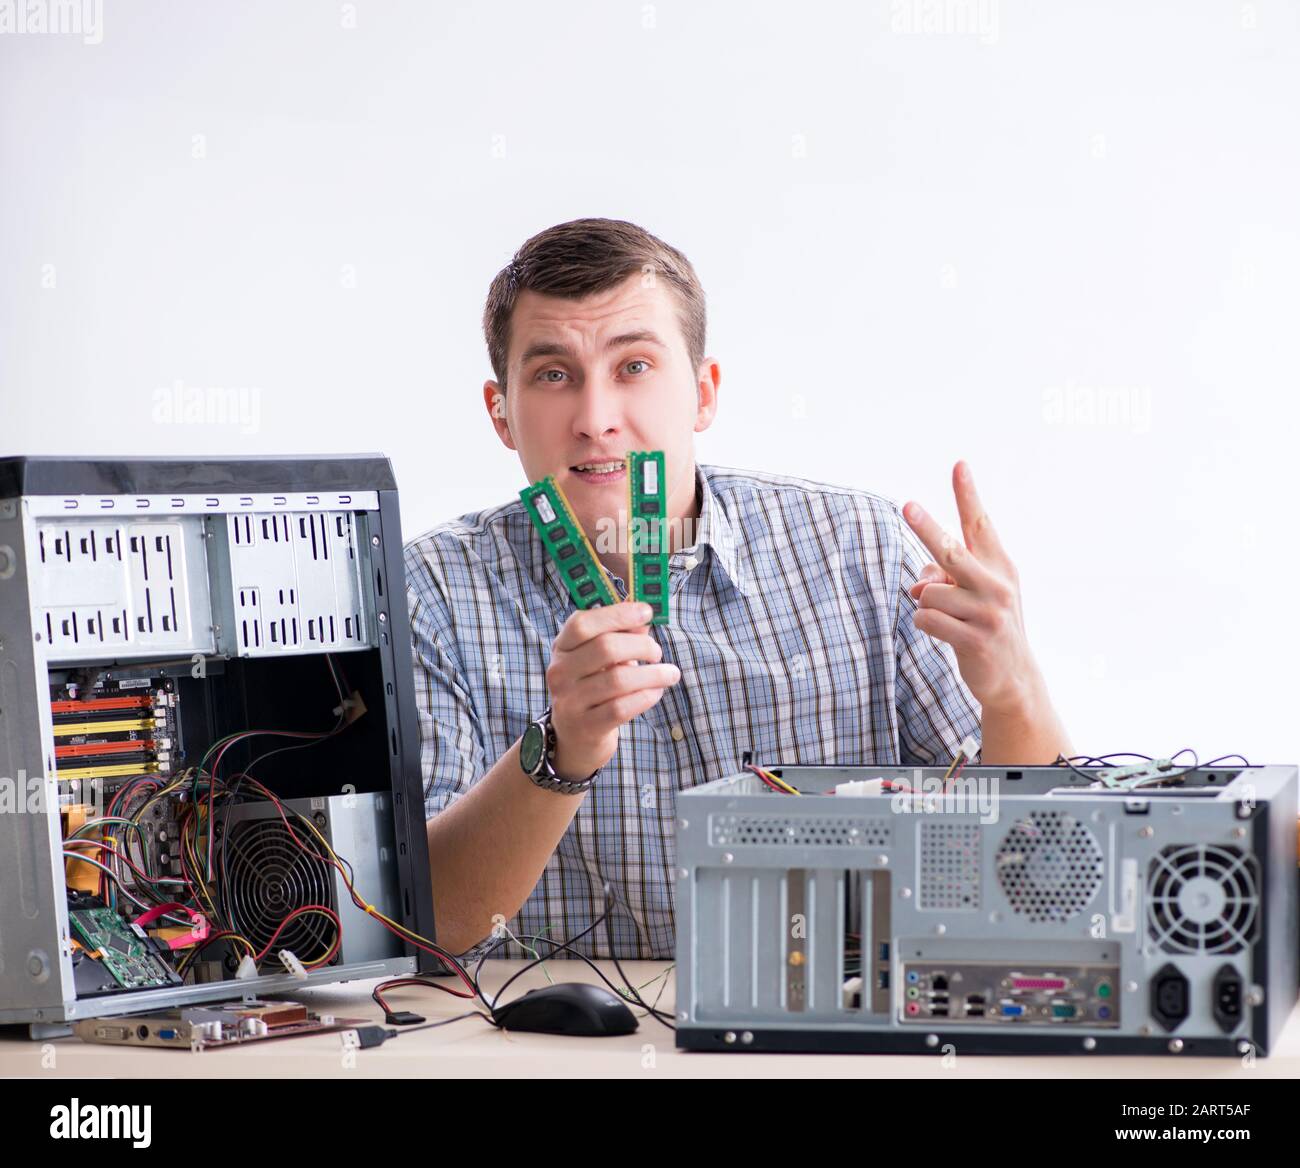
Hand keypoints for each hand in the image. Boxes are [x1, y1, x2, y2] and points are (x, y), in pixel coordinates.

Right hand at [545, 601, 680, 780]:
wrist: (575, 735)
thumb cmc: (593, 686)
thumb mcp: (600, 659)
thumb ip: (620, 636)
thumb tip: (644, 618)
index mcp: (562, 648)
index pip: (582, 623)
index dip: (617, 614)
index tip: (647, 611)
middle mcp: (560, 672)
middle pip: (605, 648)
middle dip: (641, 646)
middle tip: (657, 652)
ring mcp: (570, 701)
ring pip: (618, 679)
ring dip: (652, 674)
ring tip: (669, 674)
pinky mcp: (586, 726)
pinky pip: (622, 707)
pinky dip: (646, 697)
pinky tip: (656, 692)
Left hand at [902, 461, 1041, 715]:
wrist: (1013, 677)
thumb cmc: (985, 625)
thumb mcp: (971, 596)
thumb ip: (944, 578)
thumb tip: (917, 583)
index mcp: (999, 566)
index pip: (979, 524)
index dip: (967, 494)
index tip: (958, 465)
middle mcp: (998, 585)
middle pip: (950, 550)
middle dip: (925, 527)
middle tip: (905, 505)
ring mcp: (988, 613)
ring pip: (929, 592)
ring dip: (926, 604)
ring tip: (947, 619)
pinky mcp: (975, 639)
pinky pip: (926, 619)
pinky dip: (925, 624)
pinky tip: (944, 634)